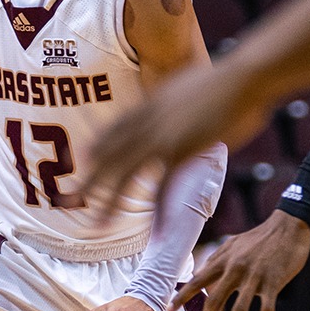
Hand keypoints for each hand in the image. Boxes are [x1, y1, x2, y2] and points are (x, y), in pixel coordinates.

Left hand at [81, 62, 270, 222]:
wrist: (242, 77)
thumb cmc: (225, 78)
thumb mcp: (185, 83)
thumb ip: (174, 99)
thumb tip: (176, 99)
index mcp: (148, 105)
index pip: (113, 129)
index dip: (96, 146)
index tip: (83, 158)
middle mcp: (147, 123)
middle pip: (108, 157)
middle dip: (88, 181)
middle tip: (67, 200)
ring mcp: (161, 139)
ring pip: (125, 177)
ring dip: (109, 204)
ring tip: (97, 226)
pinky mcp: (181, 153)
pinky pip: (163, 189)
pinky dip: (160, 214)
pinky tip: (156, 233)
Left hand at [174, 209, 309, 310]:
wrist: (289, 226)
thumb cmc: (261, 237)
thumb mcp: (233, 244)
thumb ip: (218, 260)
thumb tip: (201, 273)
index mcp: (223, 260)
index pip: (197, 281)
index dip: (182, 297)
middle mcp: (235, 269)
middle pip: (215, 300)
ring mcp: (254, 276)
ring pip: (239, 310)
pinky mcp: (273, 281)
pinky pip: (266, 308)